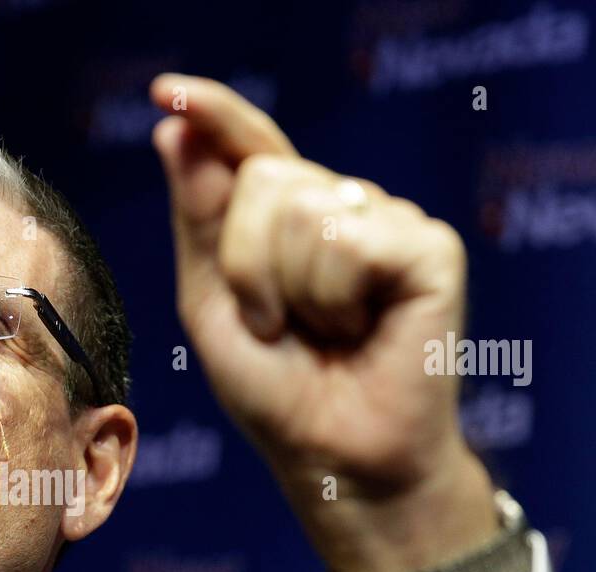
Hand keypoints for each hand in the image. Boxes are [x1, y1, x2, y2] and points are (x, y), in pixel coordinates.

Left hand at [150, 73, 496, 571]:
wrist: (333, 455)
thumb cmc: (276, 389)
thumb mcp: (212, 301)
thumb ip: (199, 216)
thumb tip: (176, 126)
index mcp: (287, 218)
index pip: (250, 146)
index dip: (215, 114)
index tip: (166, 92)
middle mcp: (341, 206)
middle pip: (264, 181)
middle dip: (246, 266)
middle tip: (275, 324)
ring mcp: (388, 222)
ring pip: (305, 209)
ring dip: (288, 292)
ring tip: (321, 334)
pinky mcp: (429, 248)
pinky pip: (351, 242)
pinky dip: (335, 300)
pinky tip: (361, 330)